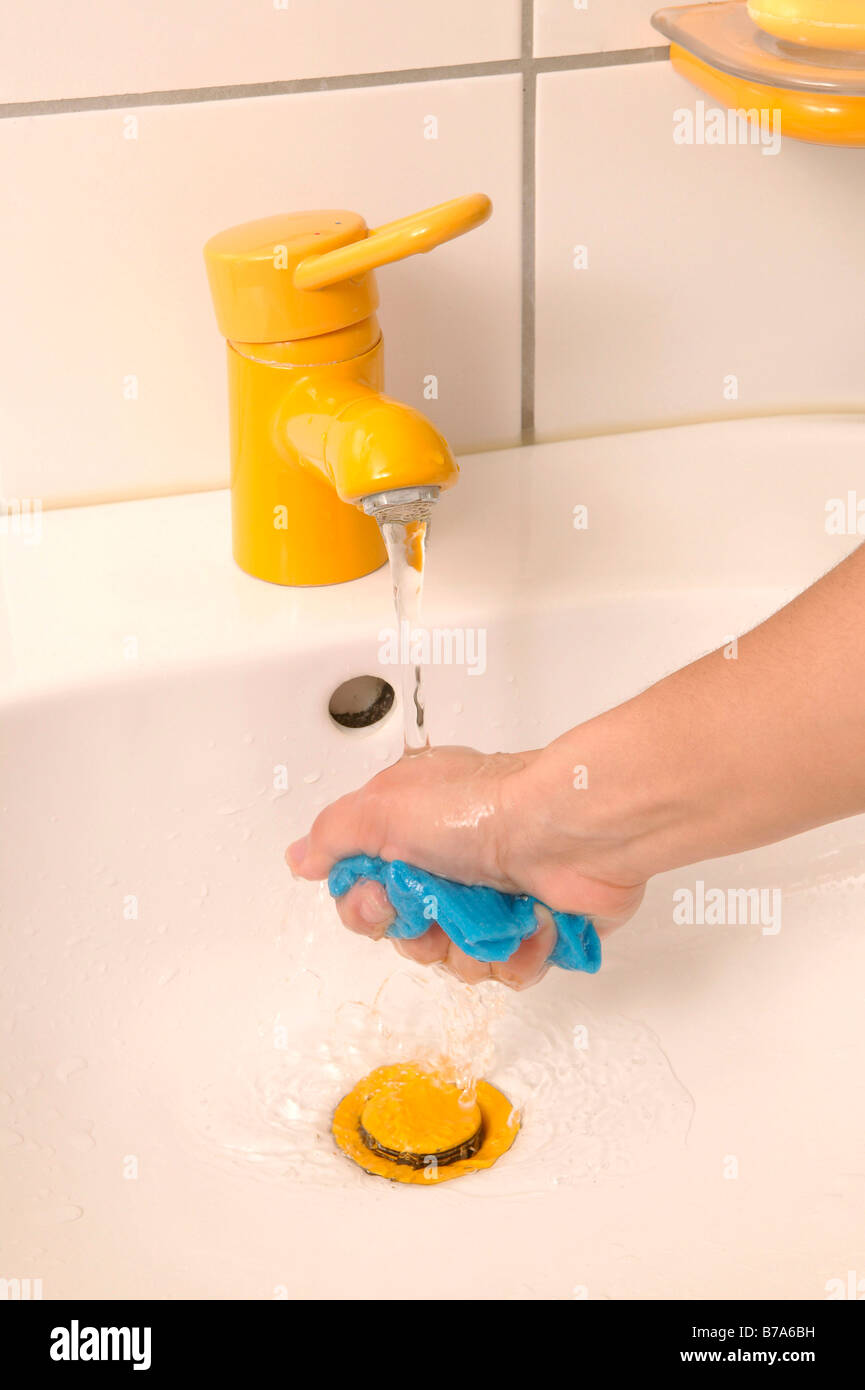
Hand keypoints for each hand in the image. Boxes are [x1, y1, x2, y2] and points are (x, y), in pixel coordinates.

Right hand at [286, 746, 644, 988]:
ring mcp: (494, 895)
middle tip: (438, 908)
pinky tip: (528, 923)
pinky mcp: (535, 925)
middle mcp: (450, 862)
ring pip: (457, 960)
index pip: (364, 891)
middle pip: (408, 934)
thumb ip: (333, 835)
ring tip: (492, 911)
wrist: (571, 828)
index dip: (367, 906)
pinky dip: (519, 952)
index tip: (382, 895)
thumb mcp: (383, 807)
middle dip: (421, 933)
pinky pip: (509, 969)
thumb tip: (302, 859)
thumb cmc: (484, 808)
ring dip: (471, 944)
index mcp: (411, 828)